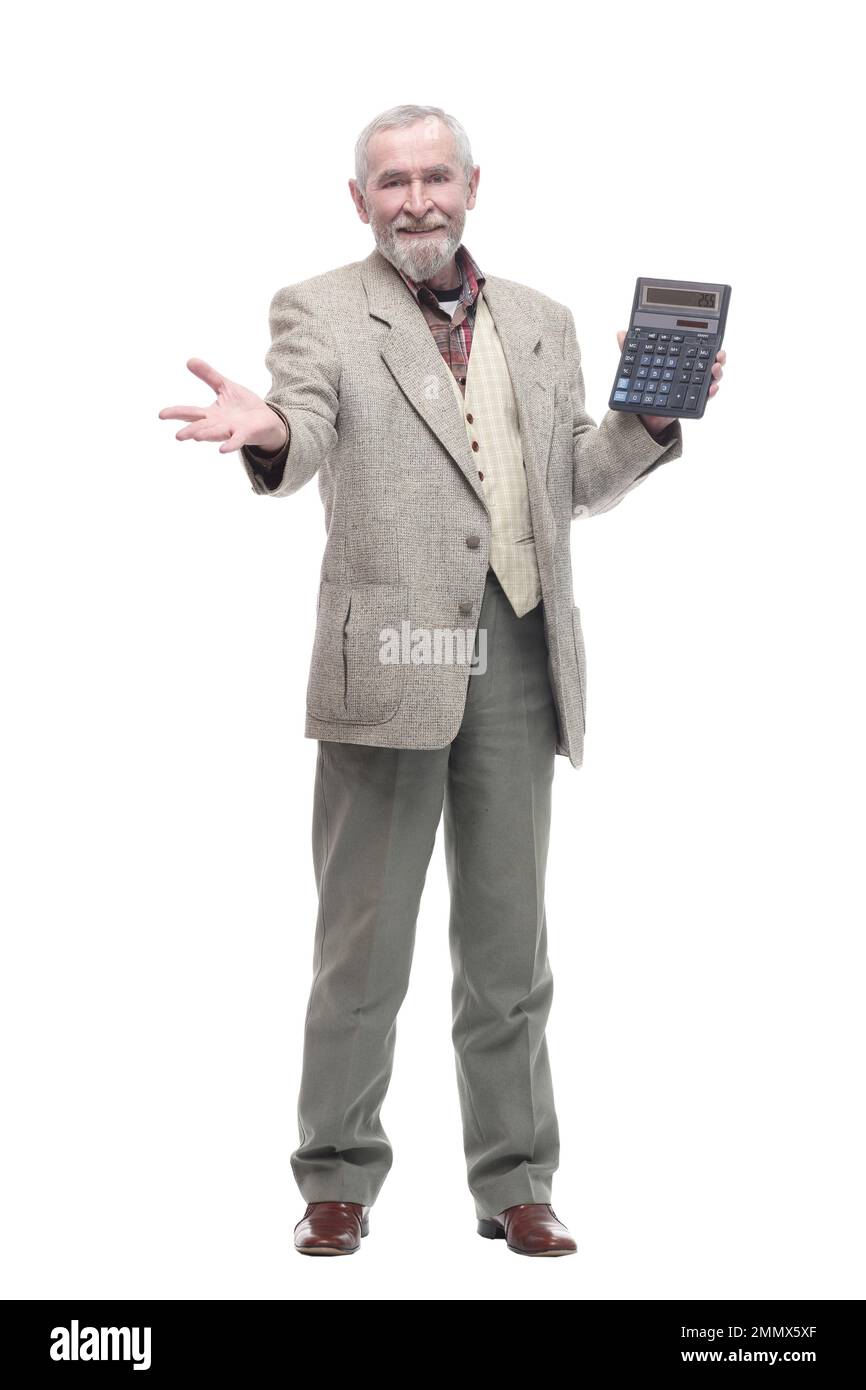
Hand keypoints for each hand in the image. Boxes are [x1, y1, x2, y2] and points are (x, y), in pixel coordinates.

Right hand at [158, 358, 286, 453]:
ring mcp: (231, 431)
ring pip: (216, 433)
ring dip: (206, 435)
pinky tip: (222, 450)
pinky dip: (230, 444)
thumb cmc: (243, 406)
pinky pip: (236, 441)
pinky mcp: (245, 435)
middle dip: (190, 430)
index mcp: (211, 415)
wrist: (266, 420)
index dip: (176, 413)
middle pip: (201, 427)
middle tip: (178, 436)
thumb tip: (189, 360)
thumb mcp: (225, 387)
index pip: (191, 413)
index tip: (161, 414)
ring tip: (195, 437)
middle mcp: (218, 425)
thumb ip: (208, 376)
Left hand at [616, 330, 725, 436]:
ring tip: (715, 370)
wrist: (643, 413)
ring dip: (716, 373)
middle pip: (710, 362)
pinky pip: (704, 398)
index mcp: (682, 361)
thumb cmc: (645, 386)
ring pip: (710, 378)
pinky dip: (710, 393)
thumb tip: (620, 332)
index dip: (709, 346)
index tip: (716, 343)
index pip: (698, 350)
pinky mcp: (691, 402)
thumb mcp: (637, 366)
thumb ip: (630, 350)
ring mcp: (692, 387)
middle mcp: (690, 373)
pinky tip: (712, 388)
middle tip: (719, 355)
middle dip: (718, 358)